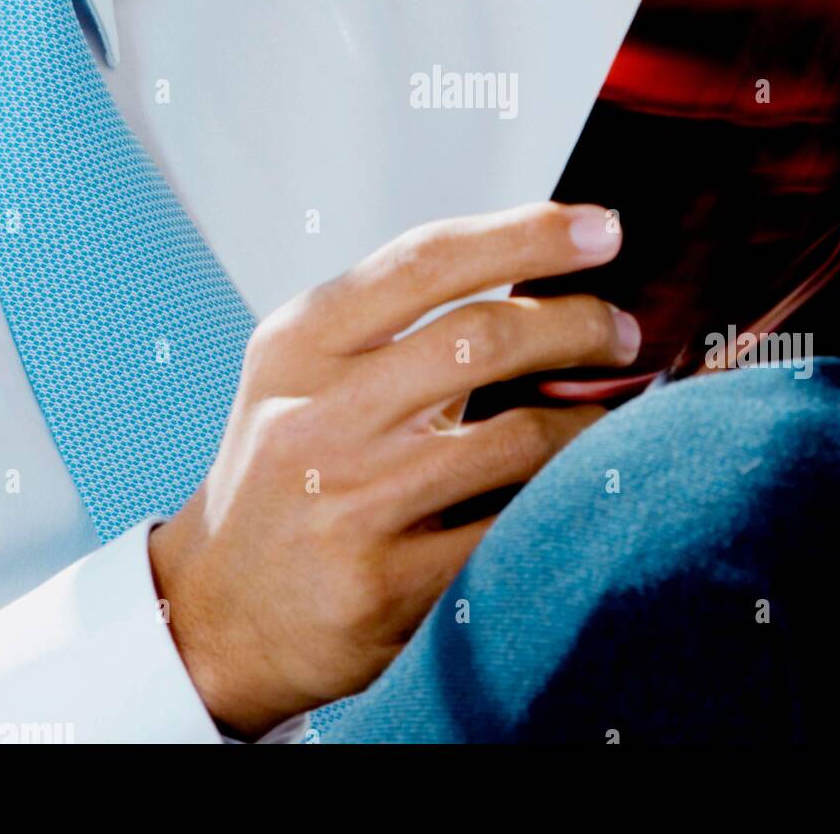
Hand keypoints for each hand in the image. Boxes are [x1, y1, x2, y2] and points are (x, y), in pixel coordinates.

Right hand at [148, 201, 637, 736]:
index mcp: (299, 344)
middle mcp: (317, 415)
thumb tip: (541, 275)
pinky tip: (576, 488)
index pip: (428, 261)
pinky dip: (560, 499)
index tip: (604, 228)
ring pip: (516, 438)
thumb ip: (397, 324)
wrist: (219, 610)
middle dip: (578, 326)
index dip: (529, 235)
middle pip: (482, 340)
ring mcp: (350, 504)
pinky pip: (512, 528)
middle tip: (620, 333)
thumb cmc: (286, 469)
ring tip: (608, 415)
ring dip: (587, 421)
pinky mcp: (385, 587)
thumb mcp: (305, 373)